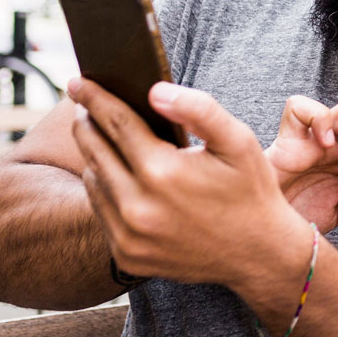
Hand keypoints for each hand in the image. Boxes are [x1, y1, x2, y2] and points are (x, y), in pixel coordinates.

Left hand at [70, 77, 309, 290]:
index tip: (78, 82)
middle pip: (94, 149)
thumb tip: (154, 91)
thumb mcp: (238, 142)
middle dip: (87, 121)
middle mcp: (138, 206)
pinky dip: (104, 189)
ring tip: (106, 138)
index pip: (115, 122)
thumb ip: (199, 110)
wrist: (259, 254)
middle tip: (86, 104)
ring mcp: (129, 235)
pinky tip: (120, 176)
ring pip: (92, 180)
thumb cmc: (250, 191)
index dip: (94, 98)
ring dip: (94, 155)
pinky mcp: (126, 254)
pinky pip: (101, 212)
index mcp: (164, 172)